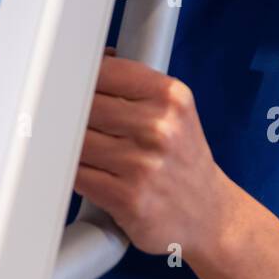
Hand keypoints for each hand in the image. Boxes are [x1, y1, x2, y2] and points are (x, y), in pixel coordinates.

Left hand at [74, 49, 231, 257]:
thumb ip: (131, 86)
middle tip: (68, 121)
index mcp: (170, 97)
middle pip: (84, 105)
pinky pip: (77, 175)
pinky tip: (88, 173)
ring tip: (80, 149)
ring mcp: (144, 164)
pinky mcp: (128, 199)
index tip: (69, 85)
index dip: (78, 77)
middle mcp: (161, 127)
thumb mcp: (172, 111)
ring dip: (68, 145)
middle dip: (69, 114)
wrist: (210, 215)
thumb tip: (84, 63)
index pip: (104, 70)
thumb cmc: (181, 158)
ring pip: (76, 141)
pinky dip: (73, 174)